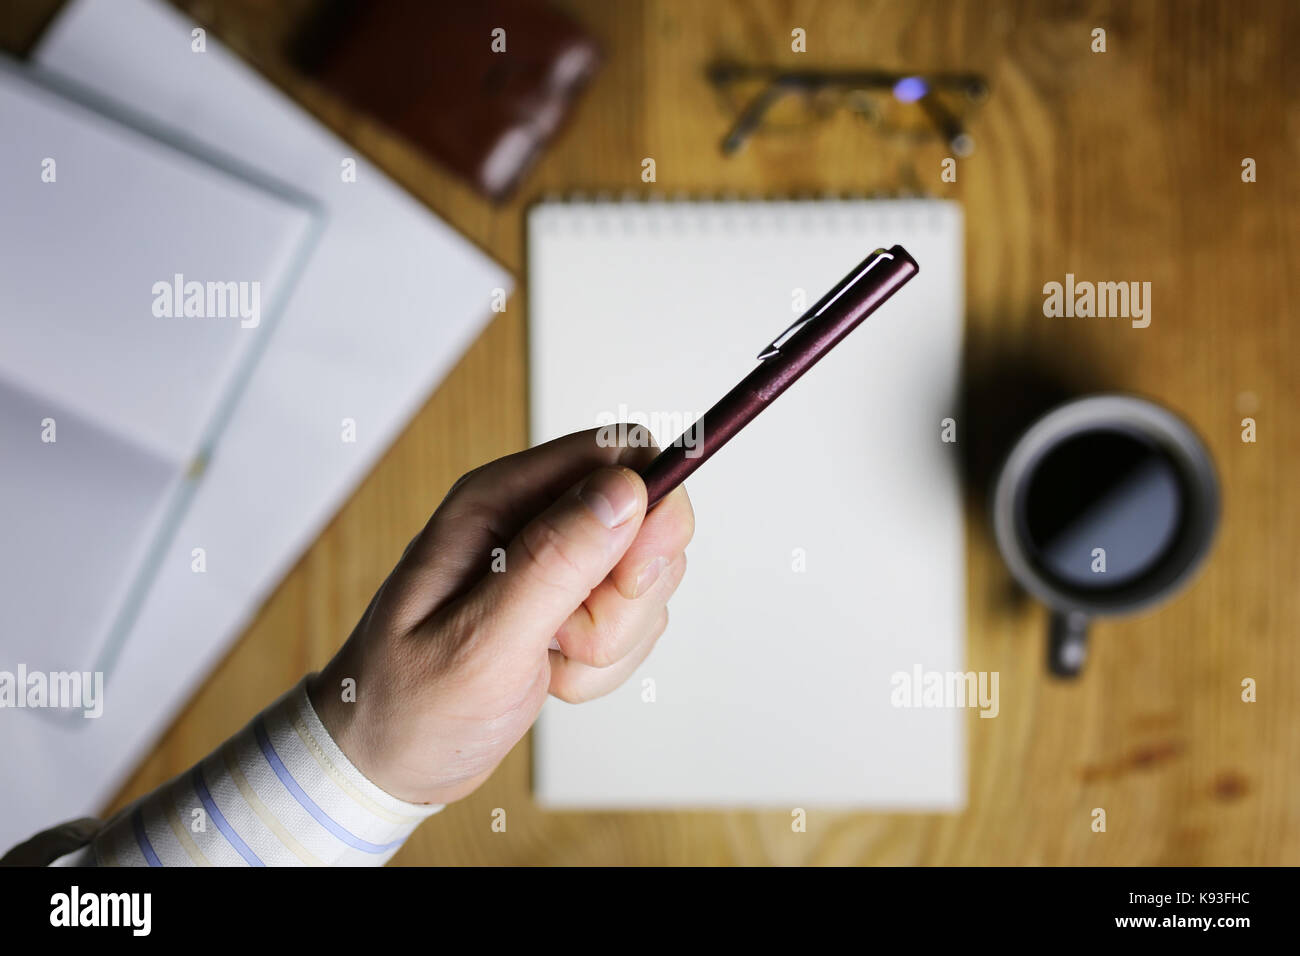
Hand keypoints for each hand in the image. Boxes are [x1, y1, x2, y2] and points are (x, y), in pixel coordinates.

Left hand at [307, 427, 693, 804]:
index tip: (633, 579)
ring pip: (645, 578)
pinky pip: (633, 621)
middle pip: (646, 519)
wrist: (386, 760)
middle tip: (569, 638)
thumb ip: (555, 561)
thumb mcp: (479, 640)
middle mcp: (530, 518)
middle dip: (628, 595)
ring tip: (546, 661)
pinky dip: (604, 665)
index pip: (618, 454)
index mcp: (498, 500)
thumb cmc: (406, 702)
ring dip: (612, 638)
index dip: (651, 508)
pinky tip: (549, 676)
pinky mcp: (572, 604)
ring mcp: (555, 563)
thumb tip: (625, 489)